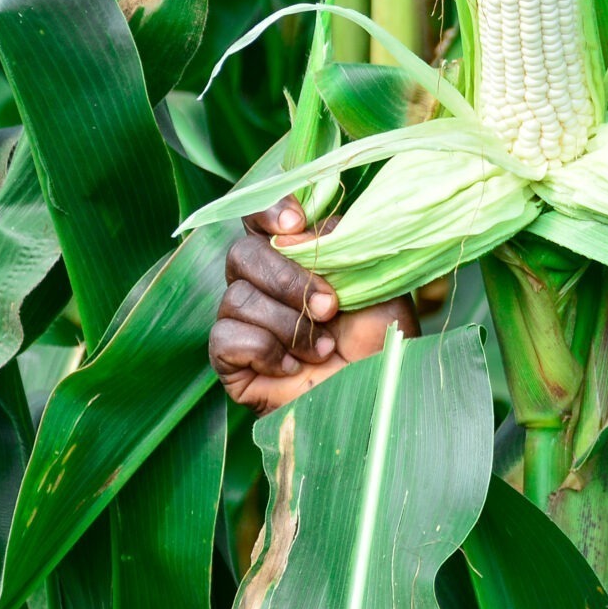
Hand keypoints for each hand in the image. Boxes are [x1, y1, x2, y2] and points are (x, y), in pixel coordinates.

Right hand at [210, 195, 419, 413]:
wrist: (379, 396)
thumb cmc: (382, 340)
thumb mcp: (375, 283)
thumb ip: (339, 246)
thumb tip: (296, 234)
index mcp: (296, 259)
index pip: (261, 219)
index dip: (268, 212)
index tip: (295, 223)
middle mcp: (263, 285)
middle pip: (242, 254)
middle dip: (288, 280)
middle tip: (330, 308)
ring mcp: (243, 322)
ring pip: (236, 298)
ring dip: (288, 324)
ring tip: (323, 348)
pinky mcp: (230, 361)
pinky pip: (225, 339)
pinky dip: (266, 351)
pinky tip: (293, 367)